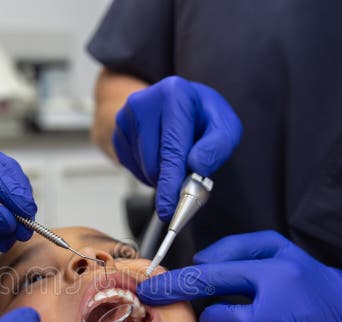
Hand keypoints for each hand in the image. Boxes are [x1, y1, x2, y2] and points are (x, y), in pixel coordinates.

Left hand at [0, 135, 36, 284]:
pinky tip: (4, 238)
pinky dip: (11, 223)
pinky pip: (5, 207)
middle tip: (25, 224)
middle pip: (3, 172)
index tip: (22, 209)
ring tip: (14, 236)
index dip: (7, 186)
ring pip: (9, 188)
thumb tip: (8, 219)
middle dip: (17, 199)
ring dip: (17, 213)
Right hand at [113, 75, 241, 219]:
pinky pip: (132, 167)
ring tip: (174, 157)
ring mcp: (125, 117)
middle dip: (171, 181)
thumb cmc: (201, 117)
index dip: (171, 183)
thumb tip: (197, 166)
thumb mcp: (224, 126)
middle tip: (186, 181)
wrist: (173, 103)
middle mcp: (144, 102)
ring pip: (143, 169)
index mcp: (174, 94)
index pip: (172, 148)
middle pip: (154, 163)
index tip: (170, 208)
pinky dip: (148, 170)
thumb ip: (218, 146)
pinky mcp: (117, 132)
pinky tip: (159, 154)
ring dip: (161, 175)